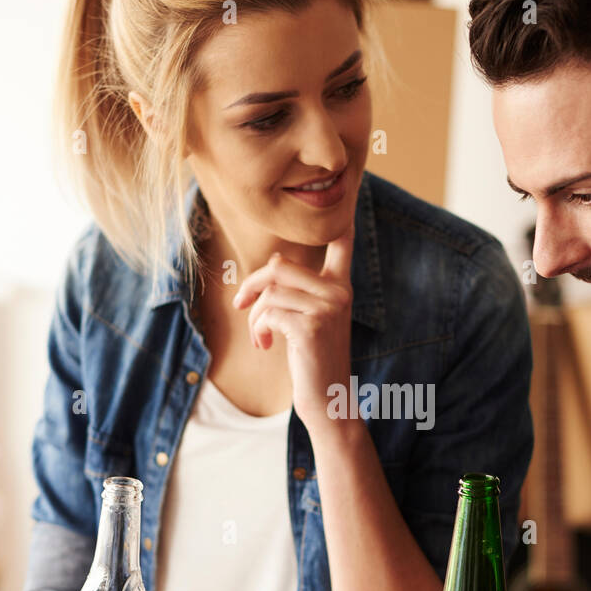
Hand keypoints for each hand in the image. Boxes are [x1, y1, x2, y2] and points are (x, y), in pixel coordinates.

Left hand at [231, 227, 354, 434]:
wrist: (328, 400)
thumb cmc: (314, 361)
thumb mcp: (308, 320)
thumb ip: (298, 291)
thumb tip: (273, 261)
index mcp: (340, 287)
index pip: (342, 244)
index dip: (339, 220)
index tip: (348, 189)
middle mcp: (338, 292)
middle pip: (279, 266)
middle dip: (252, 286)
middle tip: (242, 307)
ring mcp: (327, 308)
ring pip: (269, 291)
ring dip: (254, 316)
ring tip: (261, 336)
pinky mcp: (311, 326)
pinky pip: (268, 312)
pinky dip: (258, 329)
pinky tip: (267, 345)